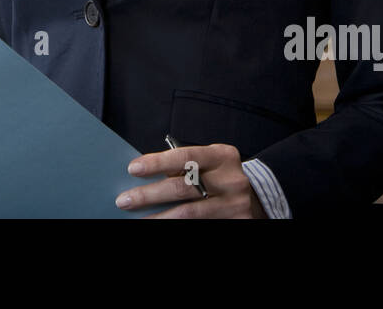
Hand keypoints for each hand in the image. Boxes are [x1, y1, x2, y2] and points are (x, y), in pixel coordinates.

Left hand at [117, 143, 267, 218]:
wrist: (257, 197)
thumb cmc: (221, 176)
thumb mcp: (209, 163)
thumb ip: (185, 166)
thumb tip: (144, 175)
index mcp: (222, 156)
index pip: (186, 156)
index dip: (158, 162)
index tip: (133, 169)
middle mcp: (231, 179)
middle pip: (183, 187)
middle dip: (150, 195)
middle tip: (125, 200)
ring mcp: (235, 204)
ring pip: (189, 213)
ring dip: (159, 218)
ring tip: (137, 220)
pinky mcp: (237, 223)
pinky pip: (201, 226)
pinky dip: (176, 227)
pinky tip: (162, 225)